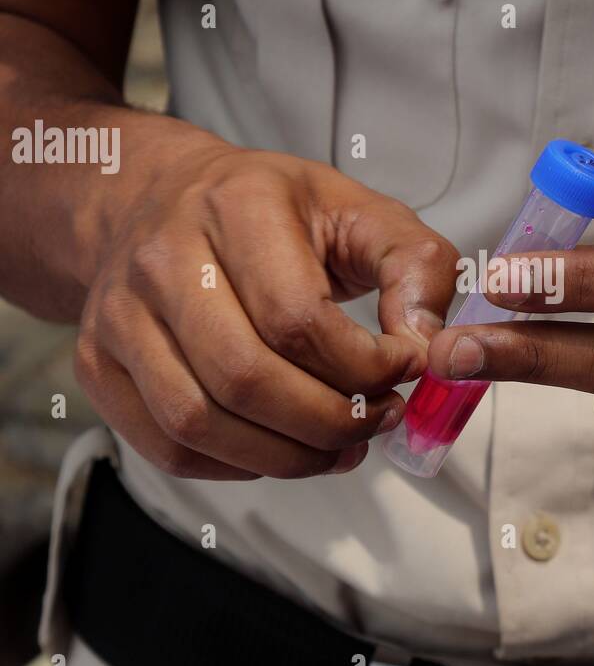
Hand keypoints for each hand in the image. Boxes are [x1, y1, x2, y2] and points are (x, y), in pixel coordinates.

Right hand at [75, 135, 459, 479]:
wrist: (160, 199)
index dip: (362, 367)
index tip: (403, 371)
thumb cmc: (271, 212)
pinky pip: (168, 448)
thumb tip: (424, 343)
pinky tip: (283, 447)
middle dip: (329, 423)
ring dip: (287, 457)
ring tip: (341, 447)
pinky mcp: (97, 365)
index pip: (296, 319)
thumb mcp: (360, 210)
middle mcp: (162, 259)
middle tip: (377, 421)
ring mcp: (117, 316)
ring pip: (199, 423)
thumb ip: (416, 266)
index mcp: (234, 207)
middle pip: (244, 379)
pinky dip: (237, 466)